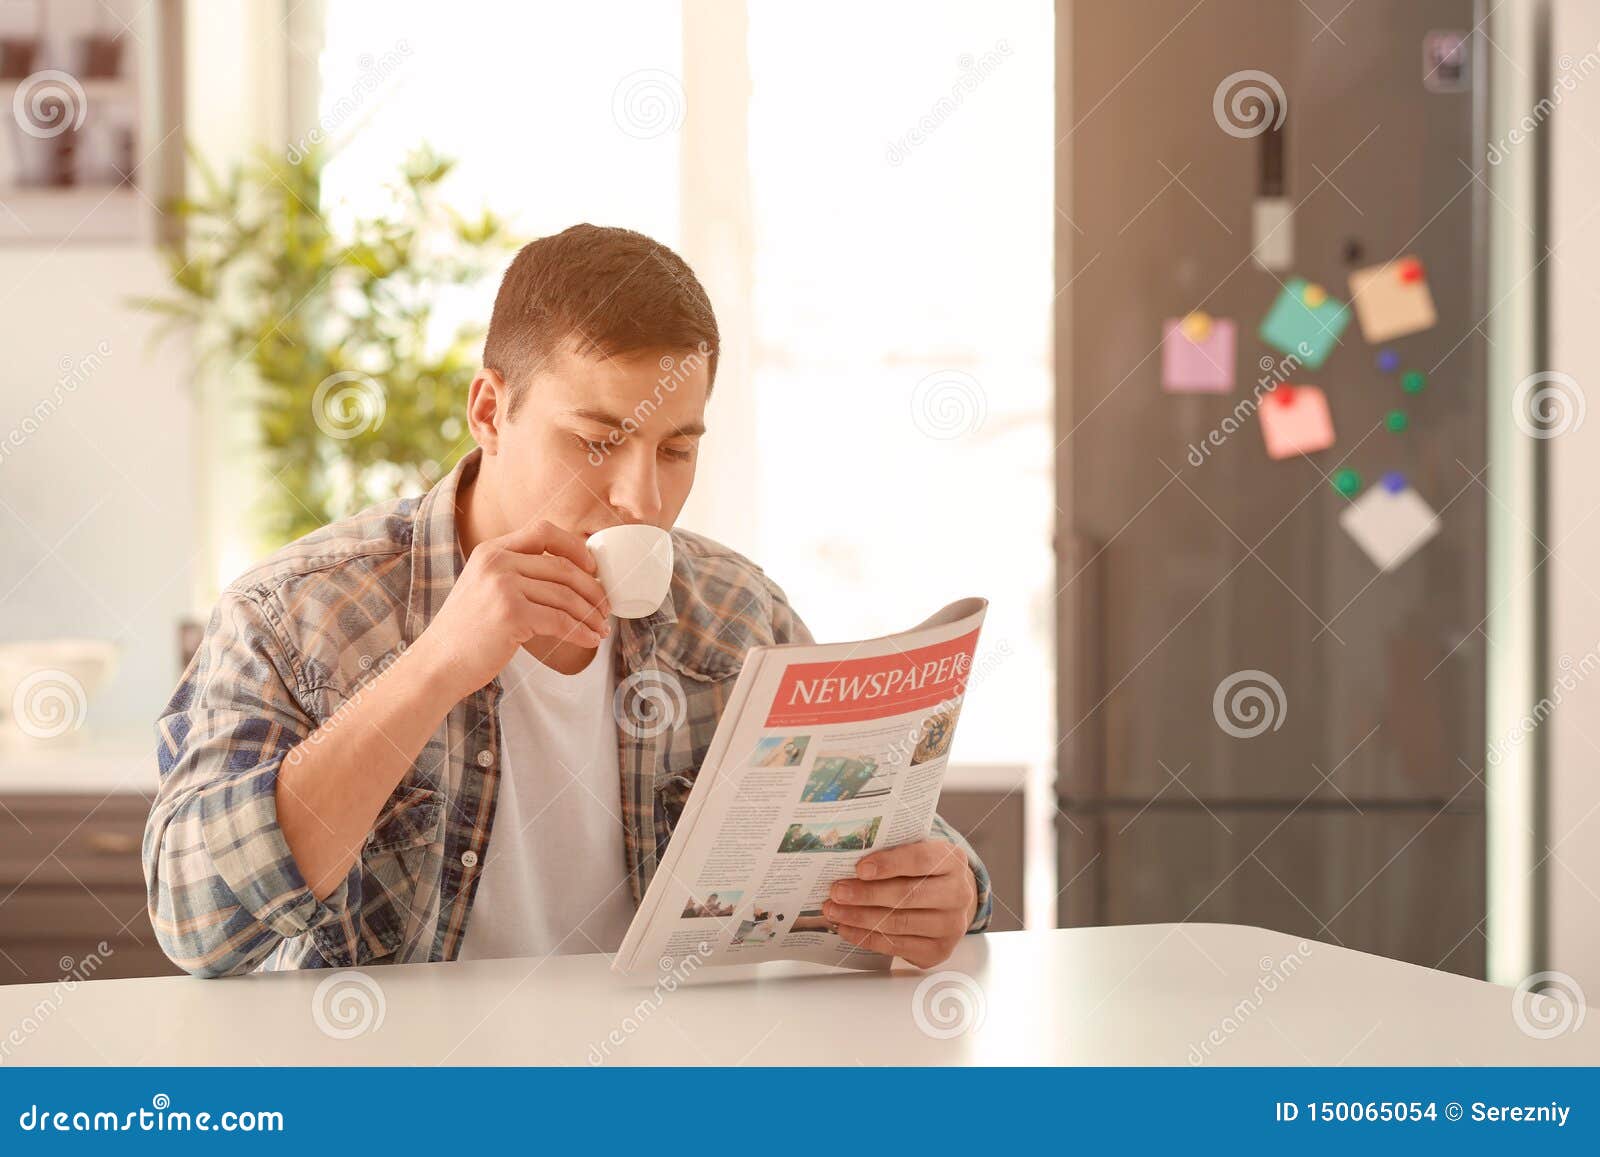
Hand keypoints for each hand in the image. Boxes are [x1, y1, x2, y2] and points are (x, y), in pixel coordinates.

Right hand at [416, 517, 611, 698]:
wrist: (437, 663)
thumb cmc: (466, 632)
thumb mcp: (484, 587)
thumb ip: (515, 574)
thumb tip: (568, 576)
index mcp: (491, 551)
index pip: (543, 531)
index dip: (575, 547)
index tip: (592, 567)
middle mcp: (497, 562)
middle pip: (562, 566)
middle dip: (592, 588)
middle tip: (605, 606)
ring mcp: (503, 587)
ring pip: (565, 595)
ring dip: (590, 613)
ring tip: (602, 627)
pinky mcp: (512, 614)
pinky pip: (560, 620)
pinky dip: (581, 631)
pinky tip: (591, 639)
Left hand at [824, 840, 976, 967]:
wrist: (949, 902)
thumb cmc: (924, 872)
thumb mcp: (917, 852)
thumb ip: (892, 851)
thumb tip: (848, 857)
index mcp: (952, 861)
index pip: (921, 860)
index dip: (889, 864)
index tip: (860, 868)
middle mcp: (958, 894)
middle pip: (908, 895)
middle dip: (866, 894)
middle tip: (837, 892)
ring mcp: (951, 926)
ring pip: (899, 923)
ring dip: (860, 918)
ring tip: (834, 910)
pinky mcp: (938, 950)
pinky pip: (896, 946)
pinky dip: (867, 937)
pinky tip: (847, 928)